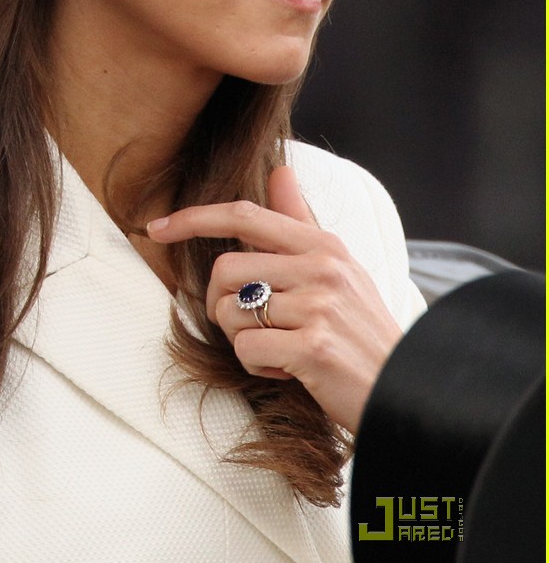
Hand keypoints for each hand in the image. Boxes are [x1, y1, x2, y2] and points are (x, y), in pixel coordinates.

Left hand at [147, 164, 402, 432]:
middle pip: (224, 269)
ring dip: (241, 338)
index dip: (194, 218)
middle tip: (251, 326)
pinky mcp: (313, 347)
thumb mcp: (339, 267)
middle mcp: (321, 266)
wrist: (405, 391)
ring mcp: (318, 305)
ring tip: (278, 348)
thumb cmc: (362, 332)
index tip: (157, 227)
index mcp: (323, 244)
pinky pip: (247, 349)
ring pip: (230, 311)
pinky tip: (289, 370)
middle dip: (220, 304)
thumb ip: (300, 222)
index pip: (244, 215)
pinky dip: (257, 365)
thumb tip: (280, 170)